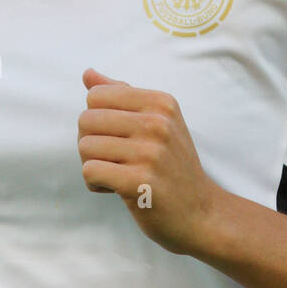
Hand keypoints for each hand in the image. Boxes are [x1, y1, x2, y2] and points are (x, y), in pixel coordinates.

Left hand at [78, 68, 220, 255]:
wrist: (201, 214)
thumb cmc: (173, 167)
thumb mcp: (158, 123)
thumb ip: (122, 96)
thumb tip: (88, 73)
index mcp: (161, 103)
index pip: (96, 95)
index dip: (97, 119)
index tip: (118, 138)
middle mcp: (158, 123)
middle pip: (86, 120)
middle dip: (90, 142)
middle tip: (114, 160)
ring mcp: (150, 153)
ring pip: (85, 146)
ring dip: (93, 165)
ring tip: (118, 175)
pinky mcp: (139, 182)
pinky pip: (90, 171)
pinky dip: (96, 184)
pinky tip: (116, 190)